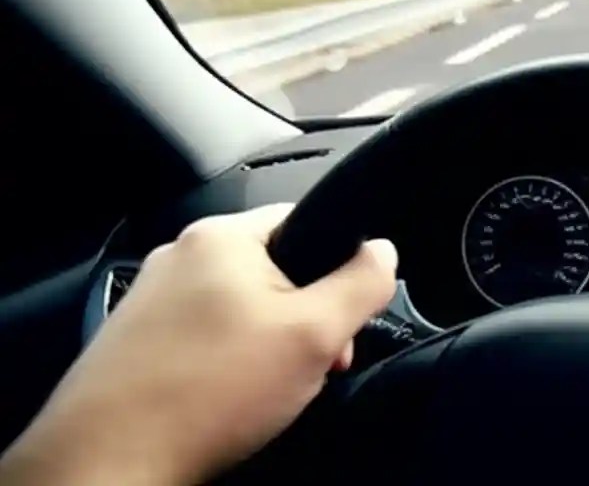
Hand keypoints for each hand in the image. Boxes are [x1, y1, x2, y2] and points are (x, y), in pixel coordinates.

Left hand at [0, 204, 397, 485]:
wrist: (109, 462)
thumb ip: (362, 285)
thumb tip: (383, 253)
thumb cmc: (204, 396)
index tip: (343, 321)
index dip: (341, 272)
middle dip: (305, 320)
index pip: (308, 222)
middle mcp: (181, 257)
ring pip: (241, 309)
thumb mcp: (314, 335)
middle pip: (276, 271)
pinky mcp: (137, 341)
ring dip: (269, 346)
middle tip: (311, 367)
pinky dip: (227, 365)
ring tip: (267, 391)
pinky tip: (228, 401)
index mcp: (222, 237)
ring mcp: (152, 299)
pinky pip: (206, 339)